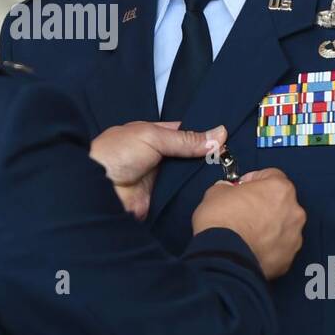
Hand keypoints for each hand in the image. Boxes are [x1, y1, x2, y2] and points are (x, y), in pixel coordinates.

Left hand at [90, 122, 227, 220]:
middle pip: (190, 157)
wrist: (97, 188)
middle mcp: (159, 157)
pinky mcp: (161, 200)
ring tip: (233, 174)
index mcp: (155, 135)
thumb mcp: (151, 137)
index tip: (230, 137)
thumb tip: (218, 135)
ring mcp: (160, 179)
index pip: (186, 133)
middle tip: (237, 158)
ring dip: (204, 177)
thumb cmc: (115, 154)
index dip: (206, 136)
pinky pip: (182, 197)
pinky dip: (195, 196)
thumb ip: (185, 139)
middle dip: (209, 158)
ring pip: (189, 177)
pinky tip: (215, 192)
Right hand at [192, 168, 305, 278]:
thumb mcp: (216, 192)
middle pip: (281, 202)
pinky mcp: (288, 258)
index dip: (254, 180)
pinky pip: (279, 247)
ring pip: (282, 226)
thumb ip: (228, 188)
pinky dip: (268, 246)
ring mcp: (293, 237)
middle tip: (244, 210)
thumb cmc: (222, 223)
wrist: (223, 258)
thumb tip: (227, 191)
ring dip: (268, 226)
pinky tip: (251, 247)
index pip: (272, 175)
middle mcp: (293, 211)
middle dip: (264, 204)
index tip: (244, 187)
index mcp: (280, 189)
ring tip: (247, 232)